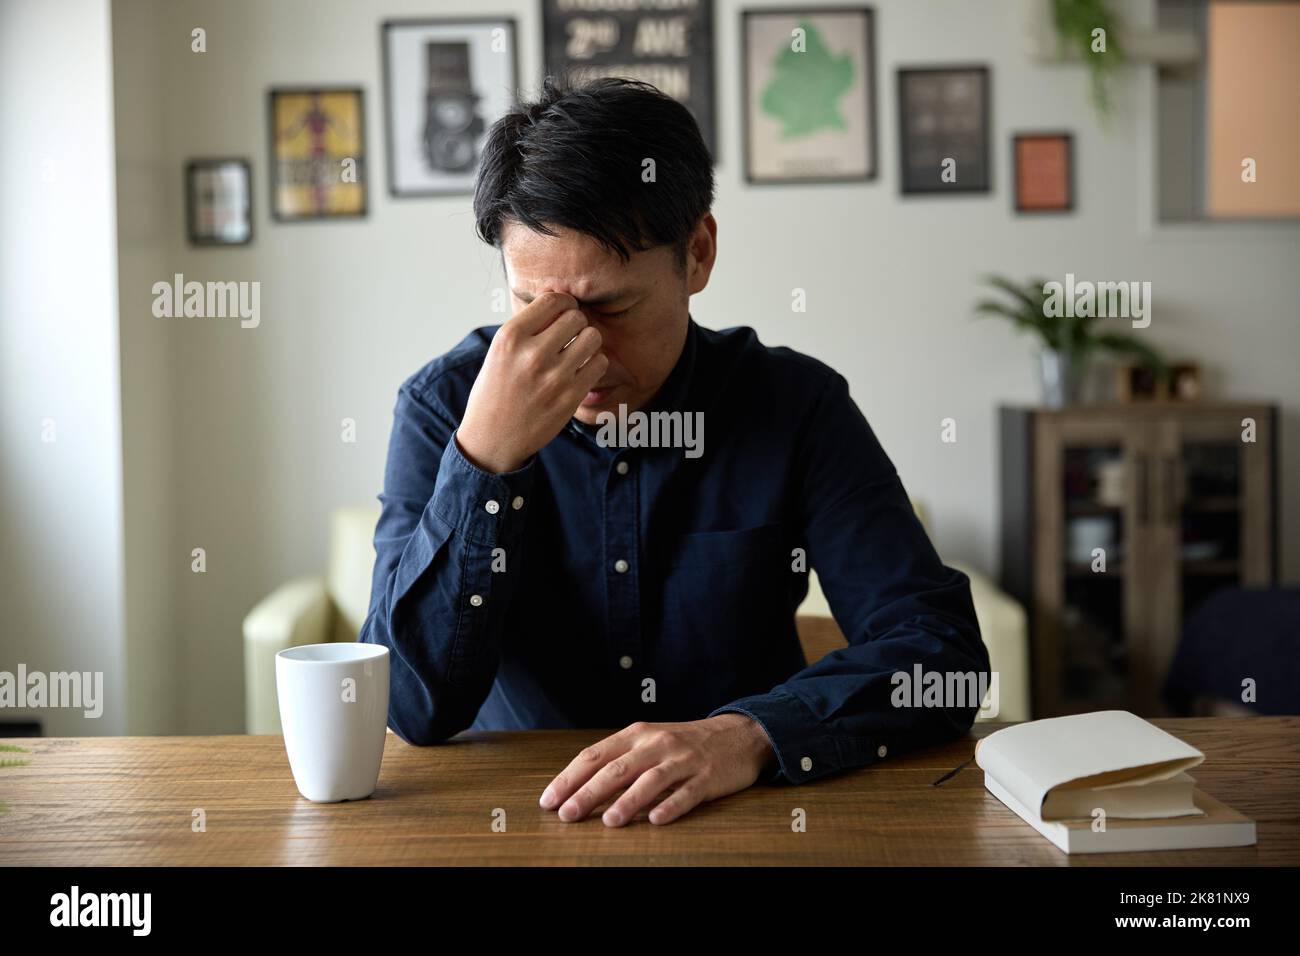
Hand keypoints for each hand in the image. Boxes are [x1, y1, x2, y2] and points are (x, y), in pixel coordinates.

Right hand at [456, 291, 608, 473]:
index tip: (562, 314)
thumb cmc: (496, 391)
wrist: (492, 439)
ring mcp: (553, 378)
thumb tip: (561, 303)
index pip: (552, 300)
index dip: (563, 304)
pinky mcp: (570, 398)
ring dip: (588, 342)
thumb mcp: (499, 352)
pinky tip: (581, 371)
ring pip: (592, 338)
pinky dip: (594, 364)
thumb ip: (528, 328)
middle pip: (576, 317)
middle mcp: (531, 355)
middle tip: (570, 336)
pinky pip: (599, 364)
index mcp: (509, 338)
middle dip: (576, 324)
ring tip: (577, 352)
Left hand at [538, 715, 775, 826]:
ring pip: (650, 780)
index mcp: (637, 734)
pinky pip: (686, 793)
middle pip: (617, 769)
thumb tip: (578, 787)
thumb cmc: (684, 743)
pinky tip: (655, 819)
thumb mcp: (649, 742)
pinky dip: (670, 806)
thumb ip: (619, 760)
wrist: (737, 735)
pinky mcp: (707, 777)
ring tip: (609, 821)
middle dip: (588, 792)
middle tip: (567, 815)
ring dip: (628, 801)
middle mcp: (657, 743)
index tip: (549, 800)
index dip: (570, 778)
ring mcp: (683, 760)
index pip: (595, 755)